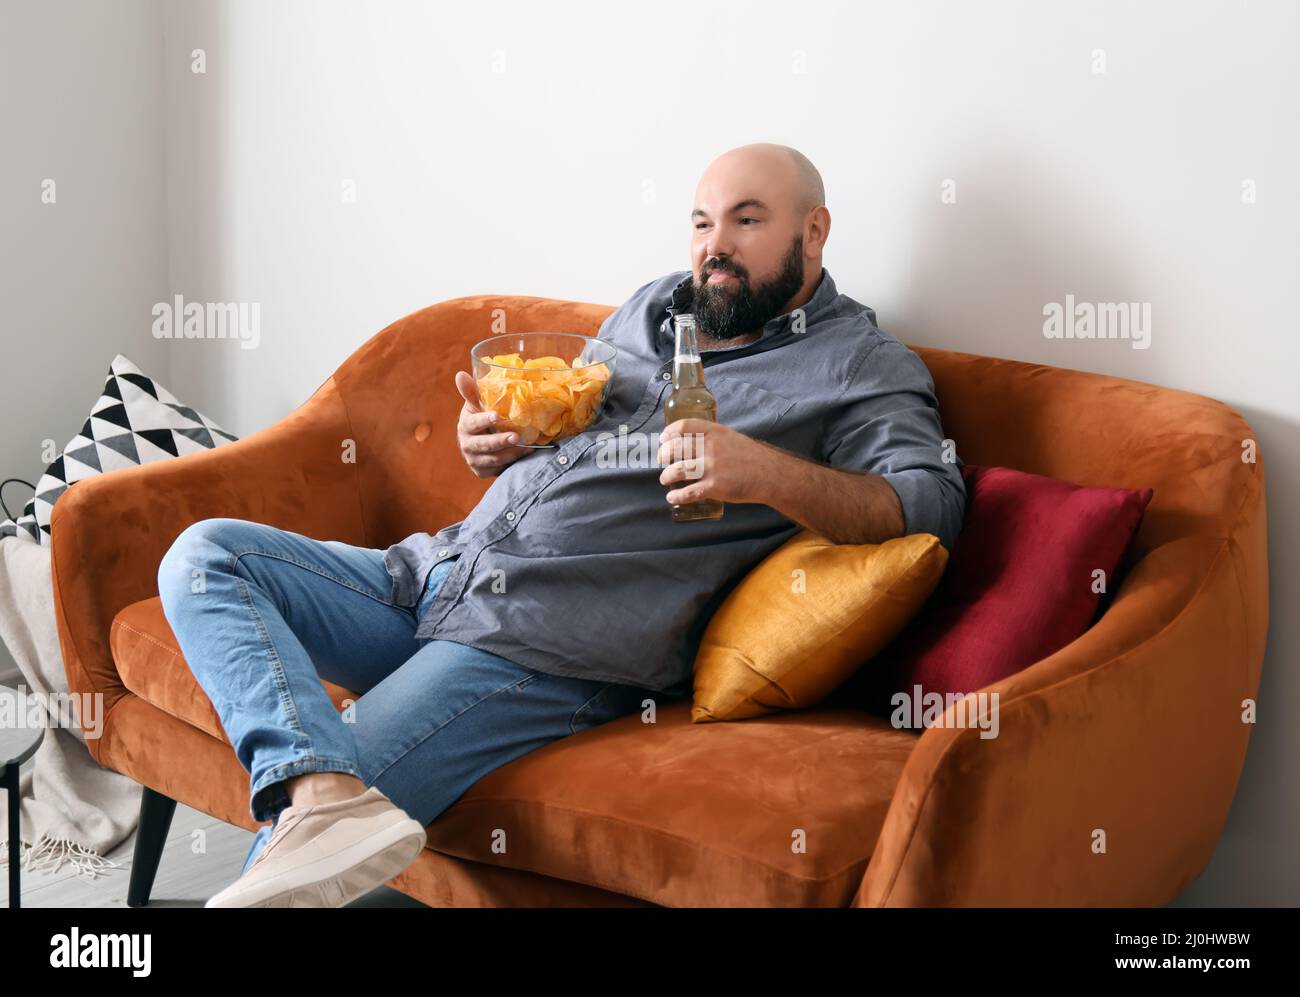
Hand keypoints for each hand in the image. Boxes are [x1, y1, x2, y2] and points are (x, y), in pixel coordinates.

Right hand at [455, 370, 531, 477]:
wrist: (480, 441)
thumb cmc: (481, 417)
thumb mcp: (477, 404)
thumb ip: (471, 391)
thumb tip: (460, 375)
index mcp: (465, 425)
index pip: (473, 423)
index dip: (484, 420)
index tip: (497, 416)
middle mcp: (466, 444)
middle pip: (484, 445)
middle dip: (500, 441)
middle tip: (516, 437)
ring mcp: (473, 459)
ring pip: (493, 460)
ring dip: (511, 454)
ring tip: (528, 448)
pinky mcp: (482, 471)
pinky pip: (498, 470)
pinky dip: (512, 464)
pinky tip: (525, 456)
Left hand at [657, 419, 772, 505]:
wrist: (771, 475)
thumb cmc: (753, 456)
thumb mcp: (732, 438)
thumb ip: (714, 439)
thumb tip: (694, 443)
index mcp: (715, 432)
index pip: (684, 426)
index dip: (669, 432)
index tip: (663, 438)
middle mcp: (711, 447)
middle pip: (676, 448)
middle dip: (663, 455)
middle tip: (661, 460)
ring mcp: (712, 467)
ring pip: (678, 470)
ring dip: (667, 476)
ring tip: (665, 479)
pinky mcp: (716, 487)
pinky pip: (689, 492)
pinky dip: (677, 496)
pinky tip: (672, 497)